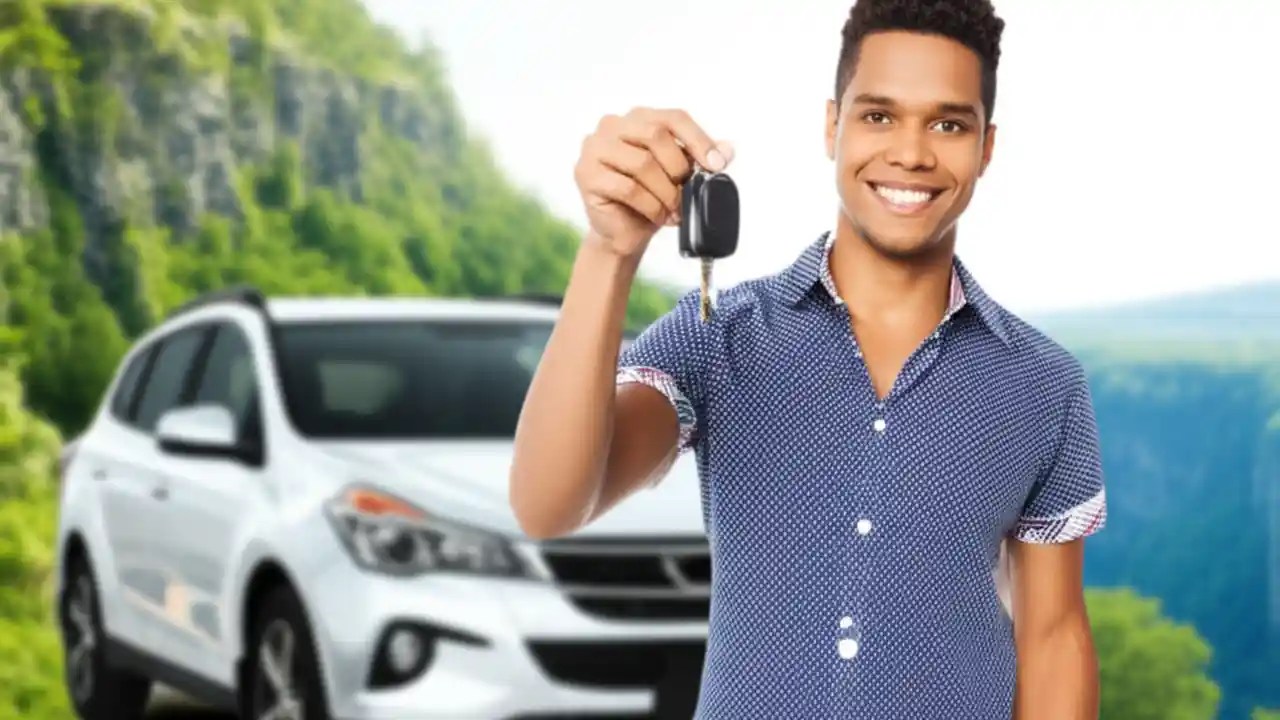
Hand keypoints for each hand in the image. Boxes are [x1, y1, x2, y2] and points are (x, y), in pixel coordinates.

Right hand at [574, 107, 733, 257]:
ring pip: (642, 164)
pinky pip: (627, 188)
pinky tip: (657, 216)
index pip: (673, 118)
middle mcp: (612, 125)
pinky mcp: (586, 174)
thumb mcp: (681, 175)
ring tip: (674, 210)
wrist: (623, 231)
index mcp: (638, 118)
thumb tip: (729, 150)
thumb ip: (702, 159)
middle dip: (678, 168)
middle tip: (686, 193)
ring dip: (665, 192)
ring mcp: (595, 148)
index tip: (717, 165)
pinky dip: (650, 205)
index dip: (698, 140)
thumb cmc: (650, 197)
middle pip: (656, 135)